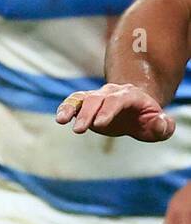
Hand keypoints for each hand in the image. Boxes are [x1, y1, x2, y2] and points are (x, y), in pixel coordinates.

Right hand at [55, 83, 174, 141]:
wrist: (135, 109)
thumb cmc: (147, 120)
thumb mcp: (160, 126)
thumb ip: (163, 126)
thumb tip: (159, 121)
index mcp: (131, 96)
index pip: (117, 101)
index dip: (108, 111)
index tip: (99, 124)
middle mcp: (111, 92)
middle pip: (96, 99)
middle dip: (87, 114)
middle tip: (79, 130)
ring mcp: (97, 96)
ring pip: (82, 97)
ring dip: (71, 108)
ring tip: (61, 121)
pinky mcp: (86, 103)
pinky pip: (73, 101)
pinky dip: (65, 108)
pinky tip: (60, 118)